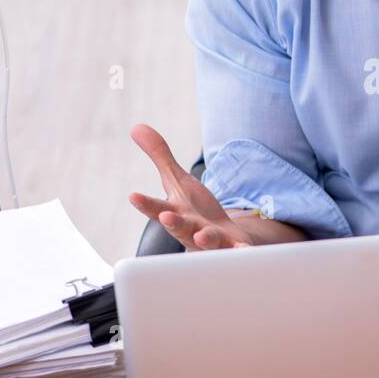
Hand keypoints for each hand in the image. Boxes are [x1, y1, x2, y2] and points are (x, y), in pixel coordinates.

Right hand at [128, 123, 252, 249]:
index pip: (156, 207)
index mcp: (175, 212)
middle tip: (166, 216)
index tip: (133, 196)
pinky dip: (241, 251)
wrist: (219, 241)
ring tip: (202, 236)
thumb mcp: (177, 181)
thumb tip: (136, 127)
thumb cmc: (194, 211)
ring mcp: (211, 240)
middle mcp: (189, 229)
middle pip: (179, 226)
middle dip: (173, 223)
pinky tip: (245, 251)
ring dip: (204, 239)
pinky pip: (237, 249)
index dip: (145, 203)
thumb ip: (160, 156)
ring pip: (206, 240)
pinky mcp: (232, 245)